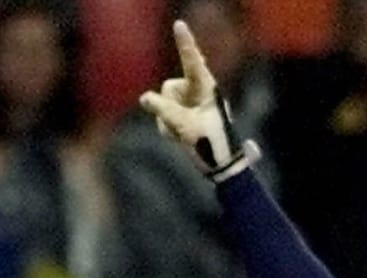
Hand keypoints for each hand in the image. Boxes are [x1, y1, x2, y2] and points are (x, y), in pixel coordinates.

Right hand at [137, 20, 258, 182]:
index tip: (179, 23)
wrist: (221, 165)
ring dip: (168, 120)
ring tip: (184, 135)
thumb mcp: (184, 126)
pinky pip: (163, 115)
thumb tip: (144, 98)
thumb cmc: (210, 143)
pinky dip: (168, 127)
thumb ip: (162, 109)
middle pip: (168, 88)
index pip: (192, 60)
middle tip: (183, 127)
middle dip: (167, 107)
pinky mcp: (185, 114)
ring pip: (163, 102)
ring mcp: (190, 102)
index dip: (184, 42)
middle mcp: (198, 90)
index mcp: (206, 87)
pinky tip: (181, 138)